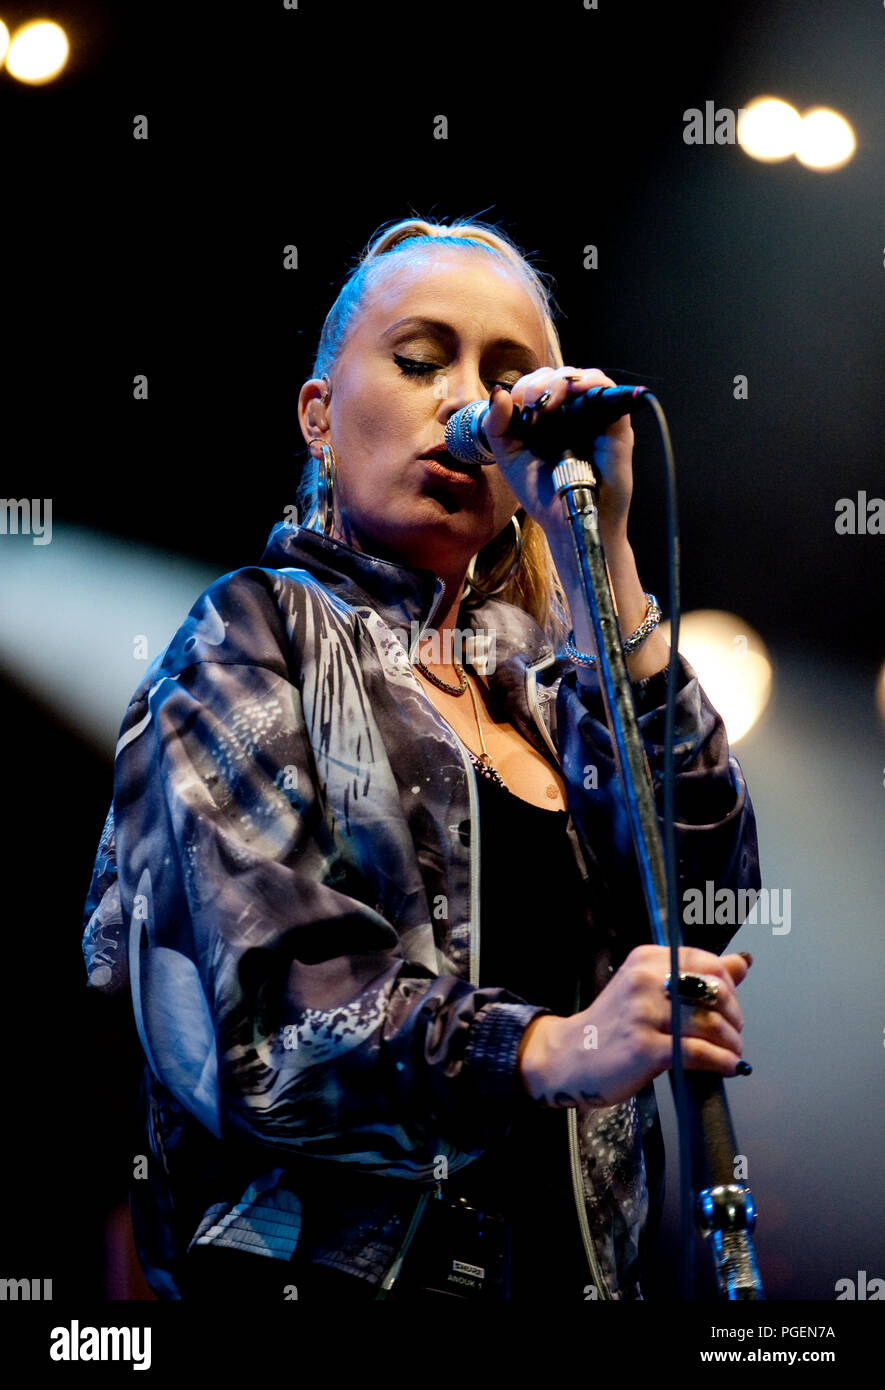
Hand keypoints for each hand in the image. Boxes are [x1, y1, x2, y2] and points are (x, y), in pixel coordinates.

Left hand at [484, 366, 634, 551]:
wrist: (566, 520)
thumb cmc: (539, 491)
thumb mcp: (508, 455)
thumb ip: (497, 424)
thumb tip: (500, 391)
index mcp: (544, 417)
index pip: (535, 383)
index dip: (525, 387)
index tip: (519, 409)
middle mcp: (569, 412)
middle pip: (556, 375)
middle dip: (540, 383)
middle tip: (534, 407)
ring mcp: (593, 416)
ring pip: (582, 377)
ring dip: (563, 380)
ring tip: (551, 400)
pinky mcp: (614, 423)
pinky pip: (607, 390)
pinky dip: (592, 381)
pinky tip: (576, 390)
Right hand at [519, 945, 750, 1108]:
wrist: (571, 1055)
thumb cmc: (614, 1025)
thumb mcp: (649, 989)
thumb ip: (695, 976)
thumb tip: (742, 962)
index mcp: (647, 959)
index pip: (708, 963)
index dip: (729, 987)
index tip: (728, 1007)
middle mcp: (644, 980)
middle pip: (714, 992)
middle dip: (734, 1017)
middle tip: (733, 1033)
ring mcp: (643, 1013)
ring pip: (710, 1023)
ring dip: (731, 1043)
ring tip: (731, 1052)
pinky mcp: (644, 1047)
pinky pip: (698, 1052)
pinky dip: (721, 1060)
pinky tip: (726, 1066)